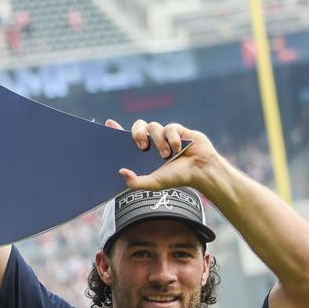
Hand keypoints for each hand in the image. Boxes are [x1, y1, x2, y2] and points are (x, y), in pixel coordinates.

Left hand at [105, 119, 221, 192]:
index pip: (124, 138)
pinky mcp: (177, 130)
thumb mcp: (153, 183)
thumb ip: (136, 181)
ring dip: (159, 141)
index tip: (108, 123)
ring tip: (166, 155)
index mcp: (141, 152)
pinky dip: (172, 139)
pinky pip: (169, 128)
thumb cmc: (176, 178)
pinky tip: (178, 149)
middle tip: (142, 146)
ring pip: (153, 127)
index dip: (115, 130)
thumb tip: (121, 172)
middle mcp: (151, 141)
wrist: (200, 170)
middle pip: (137, 126)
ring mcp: (163, 135)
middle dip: (137, 133)